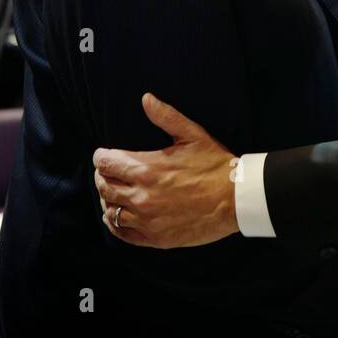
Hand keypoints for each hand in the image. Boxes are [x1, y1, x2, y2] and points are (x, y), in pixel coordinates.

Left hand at [92, 93, 238, 247]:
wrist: (236, 199)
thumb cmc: (215, 165)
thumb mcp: (192, 135)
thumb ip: (166, 116)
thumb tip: (145, 99)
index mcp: (146, 169)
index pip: (106, 163)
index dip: (101, 157)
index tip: (104, 155)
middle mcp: (141, 196)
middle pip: (104, 186)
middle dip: (101, 176)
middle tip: (106, 172)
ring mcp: (147, 220)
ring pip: (111, 211)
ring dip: (107, 200)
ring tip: (111, 193)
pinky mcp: (155, 238)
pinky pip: (123, 234)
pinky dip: (114, 224)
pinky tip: (116, 217)